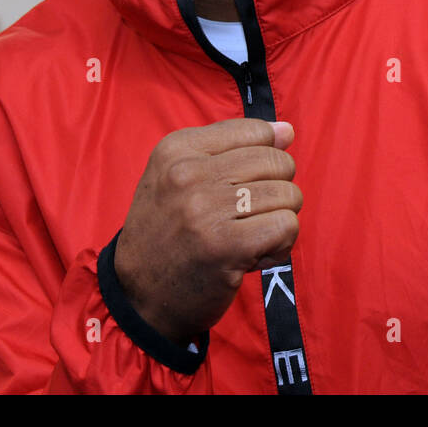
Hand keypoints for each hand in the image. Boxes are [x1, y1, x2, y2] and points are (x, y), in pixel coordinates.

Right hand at [114, 118, 300, 345]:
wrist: (139, 296)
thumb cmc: (169, 233)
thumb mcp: (182, 177)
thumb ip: (235, 148)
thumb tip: (287, 130)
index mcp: (176, 148)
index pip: (256, 130)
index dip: (265, 161)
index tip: (242, 187)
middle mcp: (188, 172)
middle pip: (277, 161)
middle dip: (277, 191)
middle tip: (248, 218)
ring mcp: (205, 209)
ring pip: (288, 194)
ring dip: (279, 221)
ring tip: (250, 238)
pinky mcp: (226, 245)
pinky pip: (287, 226)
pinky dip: (281, 244)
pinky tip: (256, 256)